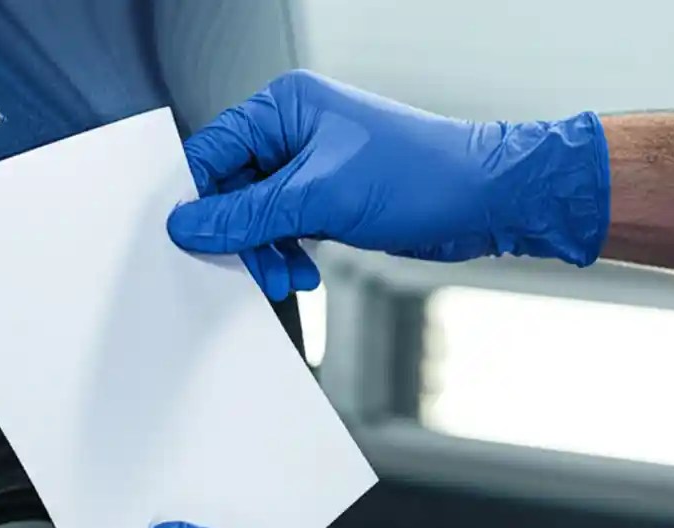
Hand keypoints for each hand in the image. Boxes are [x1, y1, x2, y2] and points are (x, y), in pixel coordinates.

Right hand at [171, 70, 610, 297]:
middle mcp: (293, 130)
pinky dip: (285, 254)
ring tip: (282, 276)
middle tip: (246, 267)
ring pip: (255, 215)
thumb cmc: (421, 176)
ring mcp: (309, 165)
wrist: (483, 200)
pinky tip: (301, 272)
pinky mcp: (325, 197)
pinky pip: (282, 228)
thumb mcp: (319, 198)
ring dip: (263, 251)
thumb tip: (189, 224)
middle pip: (230, 188)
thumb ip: (246, 214)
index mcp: (285, 106)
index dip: (198, 198)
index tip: (189, 237)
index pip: (213, 150)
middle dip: (237, 234)